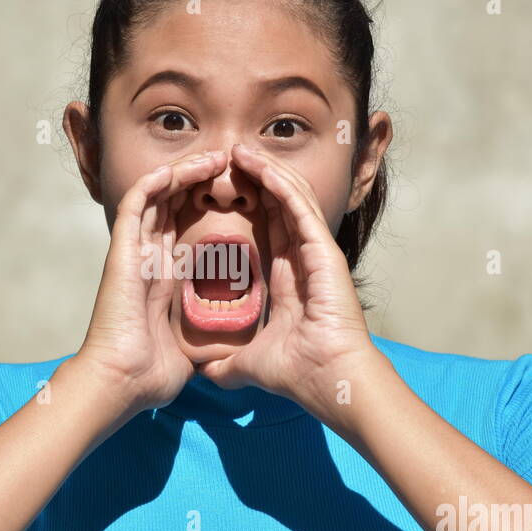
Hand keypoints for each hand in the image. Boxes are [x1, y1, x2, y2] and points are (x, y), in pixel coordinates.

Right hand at [76, 149, 229, 414]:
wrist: (122, 382)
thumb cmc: (151, 374)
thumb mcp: (189, 347)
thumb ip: (202, 338)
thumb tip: (225, 355)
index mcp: (162, 276)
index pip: (183, 226)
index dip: (205, 204)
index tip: (237, 191)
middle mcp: (147, 258)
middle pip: (171, 203)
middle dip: (199, 179)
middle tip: (230, 162)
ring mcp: (133, 252)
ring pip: (156, 195)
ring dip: (184, 172)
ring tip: (214, 157)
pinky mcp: (122, 250)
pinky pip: (136, 203)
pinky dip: (156, 182)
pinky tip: (180, 168)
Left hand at [194, 144, 378, 416]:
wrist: (325, 379)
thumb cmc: (296, 373)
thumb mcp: (248, 363)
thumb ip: (227, 362)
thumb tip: (205, 372)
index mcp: (290, 279)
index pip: (268, 230)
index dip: (250, 207)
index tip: (224, 190)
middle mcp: (304, 260)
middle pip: (278, 206)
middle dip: (255, 180)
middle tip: (228, 158)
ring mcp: (316, 251)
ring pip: (290, 198)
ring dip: (265, 172)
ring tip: (238, 151)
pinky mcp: (323, 249)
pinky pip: (298, 206)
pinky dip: (278, 182)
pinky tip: (257, 165)